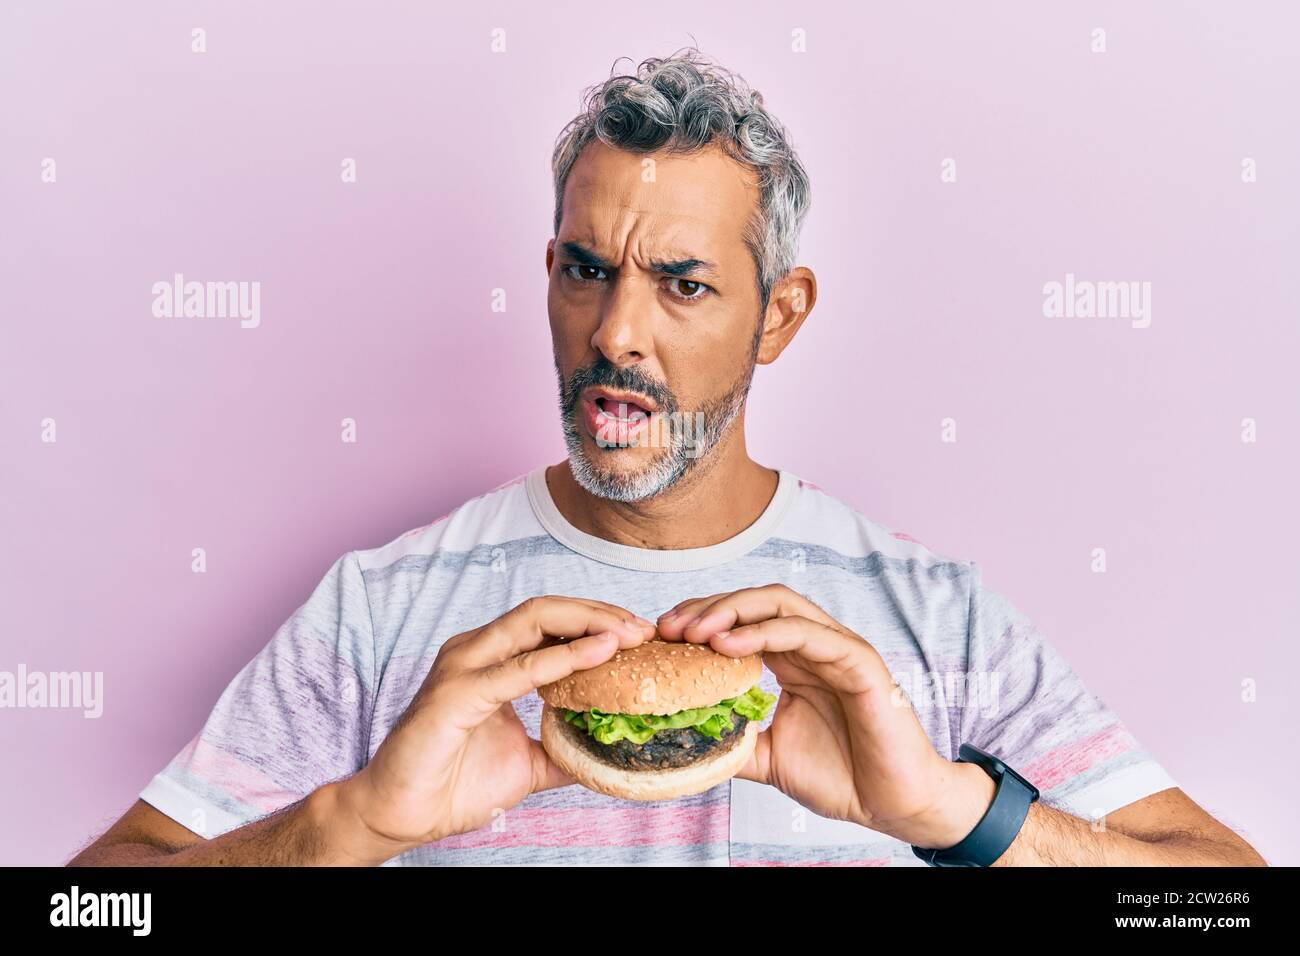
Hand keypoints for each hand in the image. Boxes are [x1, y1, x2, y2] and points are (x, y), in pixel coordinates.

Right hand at [341, 596, 655, 856]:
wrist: (403, 814)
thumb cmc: (453, 783)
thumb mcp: (528, 763)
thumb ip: (563, 748)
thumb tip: (606, 751)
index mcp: (490, 659)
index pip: (550, 622)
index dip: (597, 622)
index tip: (640, 637)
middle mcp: (475, 650)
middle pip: (546, 610)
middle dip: (599, 613)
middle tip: (643, 630)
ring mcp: (463, 666)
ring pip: (532, 621)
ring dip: (587, 623)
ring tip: (627, 635)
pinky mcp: (456, 692)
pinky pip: (518, 668)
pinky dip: (562, 658)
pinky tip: (597, 655)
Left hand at [656, 585, 994, 848]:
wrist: (893, 805)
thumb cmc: (842, 776)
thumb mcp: (769, 756)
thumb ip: (733, 740)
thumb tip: (683, 740)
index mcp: (794, 660)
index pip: (742, 619)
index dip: (700, 619)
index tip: (660, 637)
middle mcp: (814, 645)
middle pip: (756, 601)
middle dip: (709, 608)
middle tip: (668, 629)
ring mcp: (838, 648)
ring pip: (780, 605)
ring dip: (732, 611)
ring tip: (693, 632)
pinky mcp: (859, 661)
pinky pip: (807, 633)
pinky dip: (765, 631)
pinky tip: (729, 645)